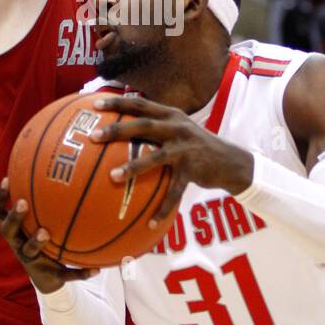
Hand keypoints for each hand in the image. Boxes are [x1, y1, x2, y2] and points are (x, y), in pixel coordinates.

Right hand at [0, 181, 97, 293]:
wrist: (49, 278)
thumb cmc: (44, 236)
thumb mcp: (41, 217)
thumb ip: (47, 195)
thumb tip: (69, 161)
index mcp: (14, 228)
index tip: (8, 179)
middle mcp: (18, 243)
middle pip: (6, 230)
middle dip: (13, 215)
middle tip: (23, 203)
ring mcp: (32, 260)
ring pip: (28, 251)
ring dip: (36, 241)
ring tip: (45, 233)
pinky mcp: (50, 277)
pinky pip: (65, 275)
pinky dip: (80, 273)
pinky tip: (96, 269)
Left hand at [90, 94, 253, 223]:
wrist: (230, 161)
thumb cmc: (195, 146)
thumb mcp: (178, 130)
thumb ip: (155, 127)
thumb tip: (122, 128)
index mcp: (170, 115)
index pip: (141, 104)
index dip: (118, 102)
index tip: (94, 104)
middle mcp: (177, 128)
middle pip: (143, 125)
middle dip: (117, 129)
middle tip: (94, 136)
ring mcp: (185, 148)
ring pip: (155, 157)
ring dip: (132, 167)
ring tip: (112, 176)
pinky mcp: (193, 169)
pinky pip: (174, 191)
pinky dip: (163, 207)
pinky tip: (150, 221)